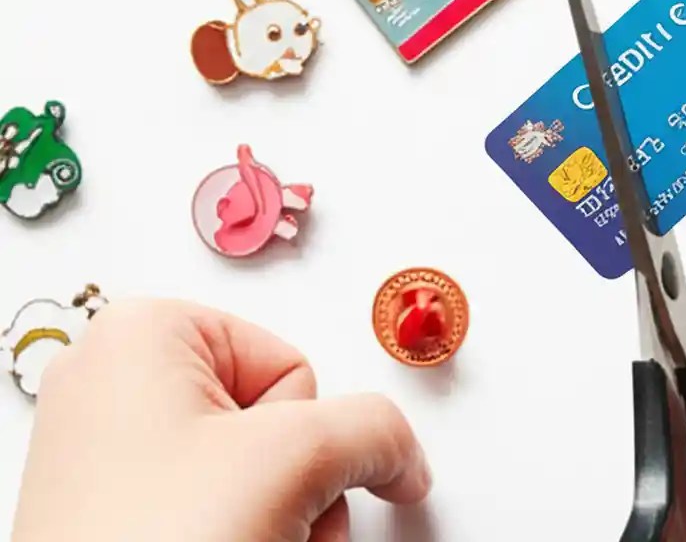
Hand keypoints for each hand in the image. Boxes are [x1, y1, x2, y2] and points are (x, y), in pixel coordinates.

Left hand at [12, 299, 429, 541]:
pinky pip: (222, 513)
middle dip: (297, 485)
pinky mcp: (119, 519)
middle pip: (277, 422)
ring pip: (256, 479)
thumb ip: (377, 430)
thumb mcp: (299, 457)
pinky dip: (247, 538)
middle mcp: (116, 388)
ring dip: (282, 523)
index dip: (304, 427)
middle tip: (261, 518)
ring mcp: (112, 460)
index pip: (293, 363)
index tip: (274, 468)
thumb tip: (403, 455)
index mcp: (143, 334)